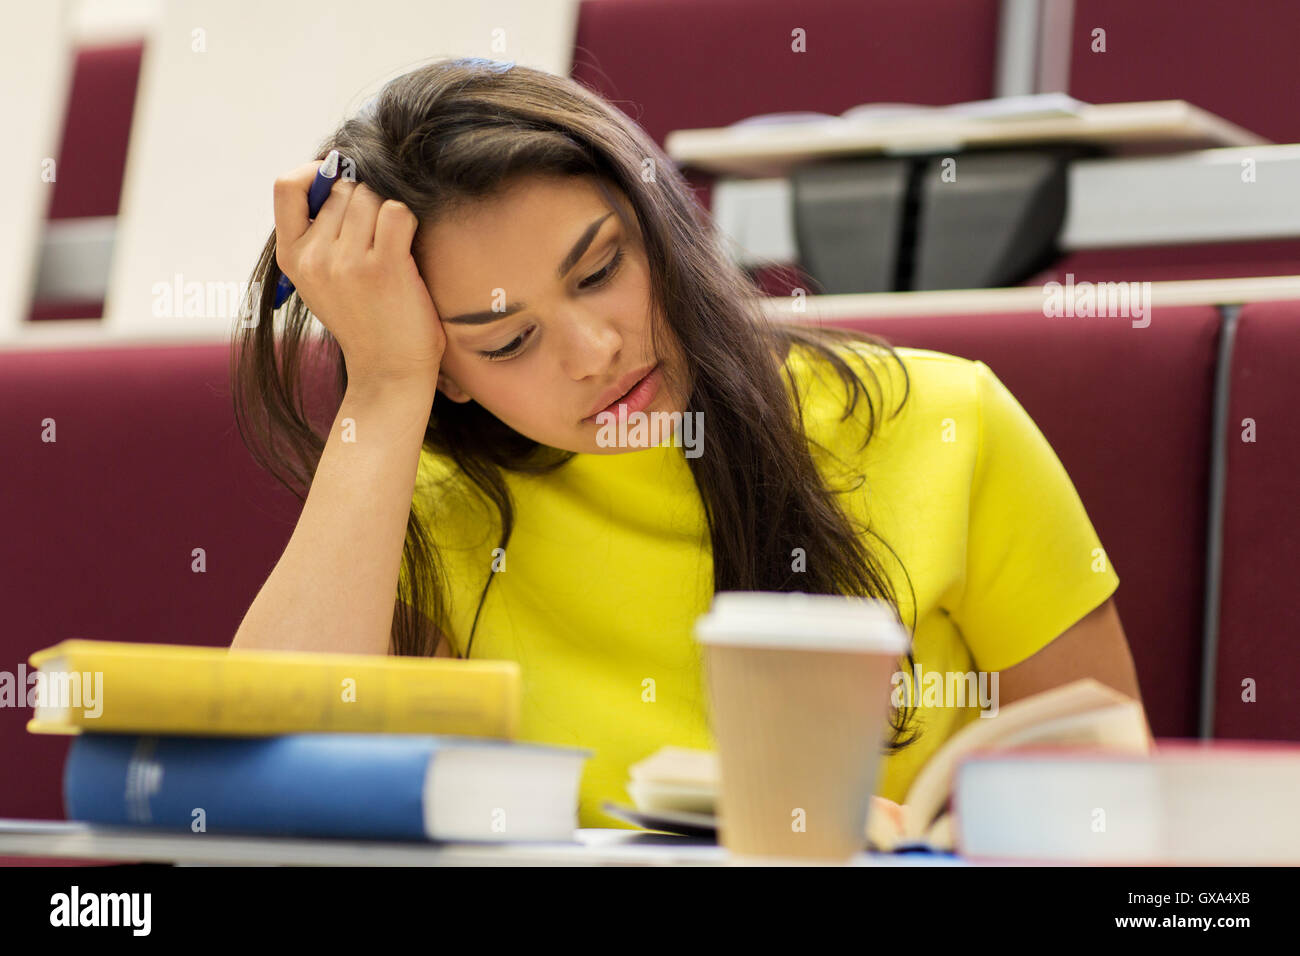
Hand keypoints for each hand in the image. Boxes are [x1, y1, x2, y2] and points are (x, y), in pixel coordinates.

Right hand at [273, 160, 445, 389]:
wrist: (389, 371)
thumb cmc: (364, 319)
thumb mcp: (321, 279)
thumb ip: (319, 234)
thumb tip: (338, 176)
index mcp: (291, 257)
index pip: (286, 186)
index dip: (314, 172)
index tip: (336, 181)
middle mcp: (314, 257)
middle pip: (344, 189)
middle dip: (366, 201)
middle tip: (378, 237)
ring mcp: (347, 262)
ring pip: (371, 197)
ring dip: (388, 213)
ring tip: (392, 247)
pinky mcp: (383, 268)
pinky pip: (397, 212)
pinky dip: (407, 221)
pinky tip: (407, 247)